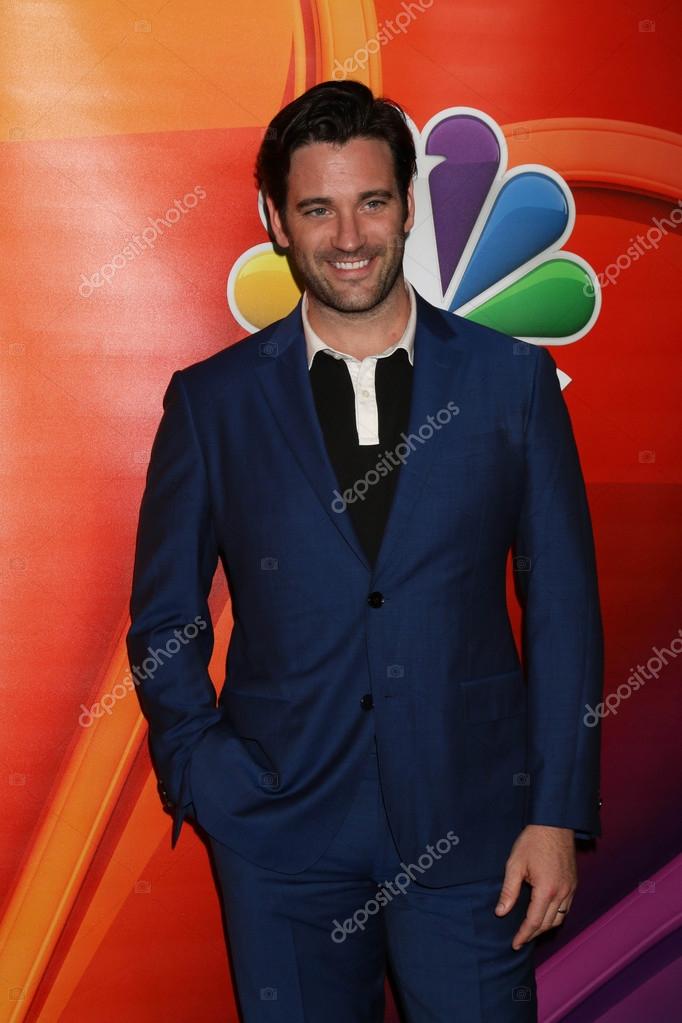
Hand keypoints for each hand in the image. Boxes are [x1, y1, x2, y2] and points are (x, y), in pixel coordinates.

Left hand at [495, 824, 576, 949]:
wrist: (555, 824)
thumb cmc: (533, 841)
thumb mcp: (515, 864)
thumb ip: (509, 890)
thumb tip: (501, 912)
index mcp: (546, 890)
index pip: (534, 922)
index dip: (523, 935)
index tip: (514, 944)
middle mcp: (562, 893)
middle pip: (547, 924)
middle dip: (533, 935)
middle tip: (520, 940)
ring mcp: (570, 889)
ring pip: (559, 918)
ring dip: (545, 927)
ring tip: (531, 931)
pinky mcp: (573, 884)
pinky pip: (566, 908)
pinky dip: (555, 916)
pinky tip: (545, 915)